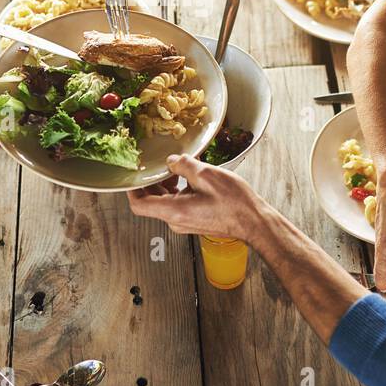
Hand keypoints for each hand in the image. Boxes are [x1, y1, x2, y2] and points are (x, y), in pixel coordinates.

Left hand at [126, 154, 264, 240]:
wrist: (253, 222)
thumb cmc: (234, 204)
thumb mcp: (207, 175)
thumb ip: (184, 165)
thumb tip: (172, 161)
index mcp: (174, 211)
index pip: (138, 204)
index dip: (131, 189)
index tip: (133, 175)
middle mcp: (176, 221)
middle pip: (150, 202)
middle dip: (151, 182)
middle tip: (157, 165)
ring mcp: (185, 223)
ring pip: (164, 203)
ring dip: (165, 185)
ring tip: (175, 169)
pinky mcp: (194, 221)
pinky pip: (177, 205)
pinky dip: (177, 191)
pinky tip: (188, 178)